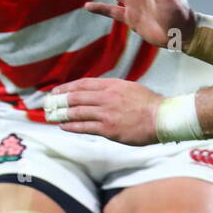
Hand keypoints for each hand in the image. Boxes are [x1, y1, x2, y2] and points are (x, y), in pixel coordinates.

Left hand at [45, 77, 161, 145]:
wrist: (163, 118)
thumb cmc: (149, 104)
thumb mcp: (128, 88)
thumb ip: (110, 89)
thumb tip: (93, 92)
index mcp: (112, 85)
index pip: (82, 84)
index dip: (66, 88)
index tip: (56, 91)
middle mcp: (106, 97)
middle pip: (76, 97)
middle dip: (59, 101)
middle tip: (48, 104)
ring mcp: (106, 113)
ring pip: (77, 112)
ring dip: (61, 114)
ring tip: (52, 116)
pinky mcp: (108, 129)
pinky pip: (84, 127)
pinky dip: (71, 126)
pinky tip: (63, 126)